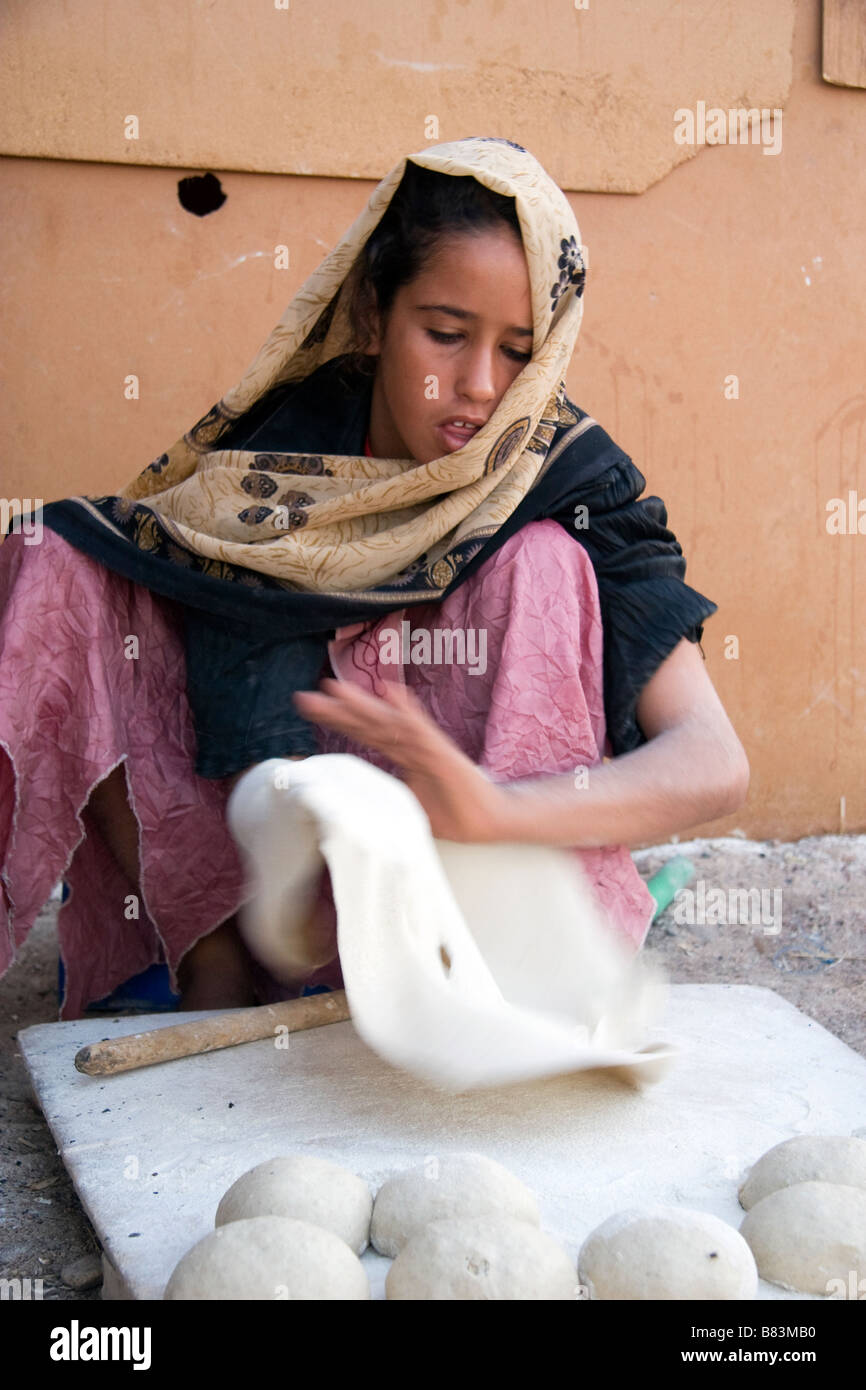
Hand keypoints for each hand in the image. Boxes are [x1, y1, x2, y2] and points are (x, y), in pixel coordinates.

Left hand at [293, 678, 510, 842]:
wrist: (490, 819)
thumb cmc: (454, 811)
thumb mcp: (407, 808)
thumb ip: (384, 799)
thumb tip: (351, 808)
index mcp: (403, 755)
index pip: (364, 732)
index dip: (337, 719)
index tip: (308, 707)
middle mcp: (411, 745)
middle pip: (368, 722)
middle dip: (336, 709)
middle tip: (304, 696)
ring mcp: (427, 747)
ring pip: (388, 721)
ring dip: (362, 704)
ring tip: (335, 689)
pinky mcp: (443, 755)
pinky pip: (421, 730)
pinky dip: (406, 710)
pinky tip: (392, 690)